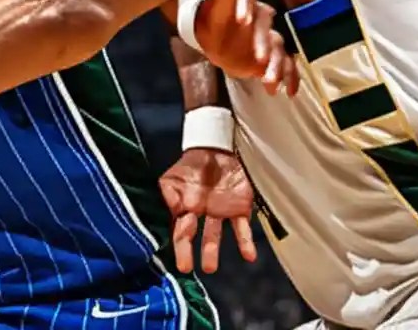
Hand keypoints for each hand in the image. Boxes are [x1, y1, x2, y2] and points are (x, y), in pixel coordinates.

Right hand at [158, 148, 256, 273]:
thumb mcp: (174, 177)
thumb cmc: (191, 165)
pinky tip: (249, 256)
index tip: (176, 261)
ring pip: (215, 235)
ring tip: (210, 268)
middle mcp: (201, 214)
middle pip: (193, 236)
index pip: (179, 230)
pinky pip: (242, 228)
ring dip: (212, 252)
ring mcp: (220, 213)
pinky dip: (245, 242)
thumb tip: (171, 210)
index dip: (178, 246)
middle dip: (188, 252)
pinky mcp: (240, 209)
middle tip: (186, 268)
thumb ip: (169, 193)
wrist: (214, 149)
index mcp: (185, 208)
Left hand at [195, 0, 299, 95]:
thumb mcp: (212, 10)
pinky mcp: (273, 54)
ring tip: (269, 83)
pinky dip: (290, 78)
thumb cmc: (211, 21)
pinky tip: (289, 91)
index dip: (245, 5)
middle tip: (258, 60)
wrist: (214, 41)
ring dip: (276, 66)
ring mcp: (269, 36)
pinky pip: (287, 64)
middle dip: (263, 44)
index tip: (241, 21)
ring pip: (278, 48)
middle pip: (266, 28)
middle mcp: (260, 15)